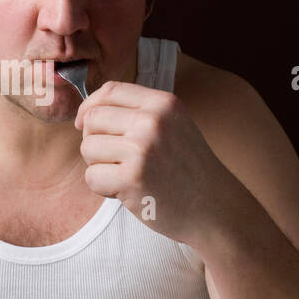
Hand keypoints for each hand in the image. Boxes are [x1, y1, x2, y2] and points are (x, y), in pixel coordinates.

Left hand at [73, 80, 238, 248]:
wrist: (214, 208)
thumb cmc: (188, 170)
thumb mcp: (174, 126)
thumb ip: (139, 113)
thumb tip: (87, 112)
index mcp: (163, 103)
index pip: (109, 90)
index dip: (89, 106)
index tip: (83, 123)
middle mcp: (152, 121)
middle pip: (92, 120)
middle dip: (95, 142)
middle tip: (116, 160)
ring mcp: (142, 149)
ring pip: (87, 148)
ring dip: (99, 166)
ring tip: (126, 176)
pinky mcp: (132, 178)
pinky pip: (92, 177)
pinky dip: (103, 188)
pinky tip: (126, 191)